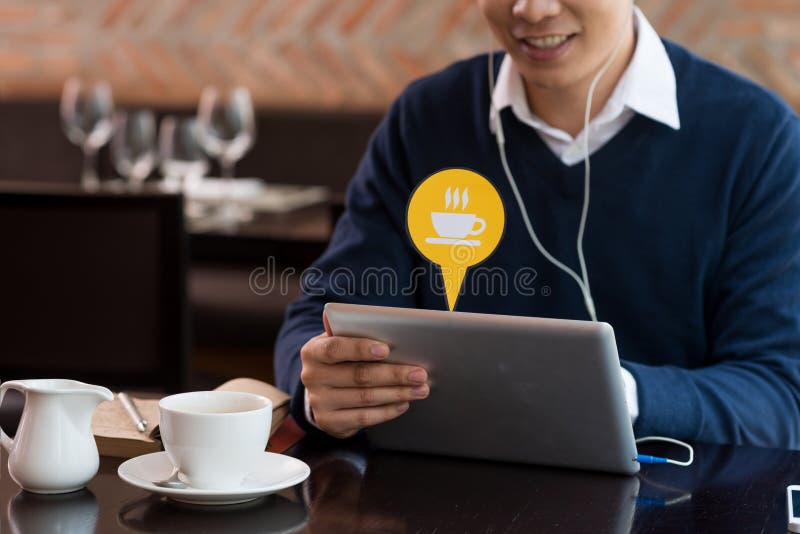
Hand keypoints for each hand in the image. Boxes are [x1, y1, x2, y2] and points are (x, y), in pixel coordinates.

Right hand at [300, 322, 428, 438]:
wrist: (321, 391)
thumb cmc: (339, 359)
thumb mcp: (339, 341)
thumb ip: (350, 329)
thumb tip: (361, 315)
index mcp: (313, 351)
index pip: (335, 348)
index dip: (360, 348)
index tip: (386, 349)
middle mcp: (312, 377)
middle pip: (358, 376)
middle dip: (393, 374)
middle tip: (420, 373)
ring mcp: (319, 402)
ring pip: (365, 398)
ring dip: (397, 393)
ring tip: (420, 388)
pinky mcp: (329, 422)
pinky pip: (364, 418)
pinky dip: (387, 411)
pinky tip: (404, 403)